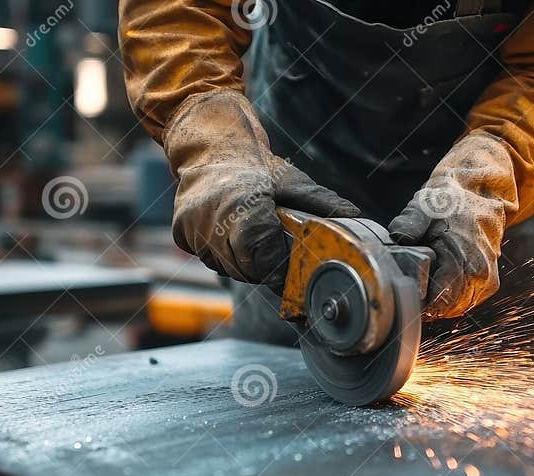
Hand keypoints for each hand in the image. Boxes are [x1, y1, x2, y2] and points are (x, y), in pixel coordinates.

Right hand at [165, 90, 358, 292]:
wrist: (210, 147)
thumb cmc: (254, 166)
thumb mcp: (292, 181)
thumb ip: (320, 203)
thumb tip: (353, 217)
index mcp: (243, 207)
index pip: (263, 259)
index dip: (279, 269)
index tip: (290, 270)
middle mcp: (212, 220)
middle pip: (246, 269)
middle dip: (265, 267)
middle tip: (276, 251)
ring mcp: (192, 230)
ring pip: (227, 268)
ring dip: (244, 262)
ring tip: (254, 238)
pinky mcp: (181, 235)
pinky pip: (209, 259)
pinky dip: (223, 255)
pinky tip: (231, 235)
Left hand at [388, 133, 515, 318]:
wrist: (479, 192)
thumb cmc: (450, 200)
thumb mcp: (424, 205)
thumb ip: (408, 224)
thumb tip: (397, 239)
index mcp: (463, 258)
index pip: (440, 301)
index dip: (420, 301)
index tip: (407, 290)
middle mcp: (480, 273)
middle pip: (448, 309)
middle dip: (428, 302)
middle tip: (412, 285)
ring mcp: (487, 279)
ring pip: (458, 307)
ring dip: (441, 300)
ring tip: (425, 280)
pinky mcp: (489, 281)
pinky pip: (467, 300)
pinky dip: (452, 295)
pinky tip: (439, 280)